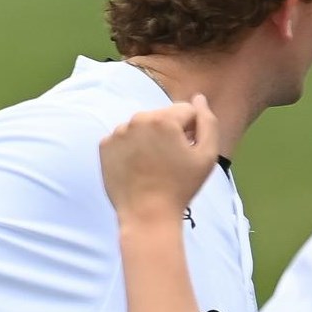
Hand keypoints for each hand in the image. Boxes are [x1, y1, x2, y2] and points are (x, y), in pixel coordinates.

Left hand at [100, 95, 218, 223]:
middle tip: (171, 160)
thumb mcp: (207, 153)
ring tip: (154, 164)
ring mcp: (117, 133)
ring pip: (143, 127)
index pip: (186, 111)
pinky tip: (138, 167)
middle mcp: (136, 120)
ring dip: (150, 138)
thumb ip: (208, 121)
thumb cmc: (181, 186)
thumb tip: (199, 98)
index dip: (192, 130)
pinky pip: (124, 139)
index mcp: (162, 118)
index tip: (188, 151)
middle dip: (170, 132)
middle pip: (163, 116)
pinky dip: (132, 148)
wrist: (146, 214)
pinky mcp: (104, 146)